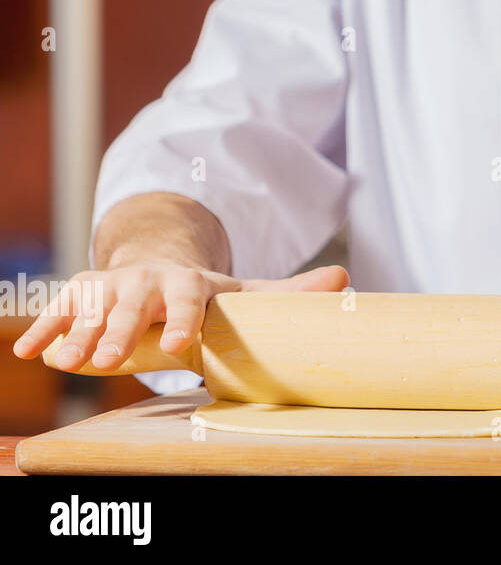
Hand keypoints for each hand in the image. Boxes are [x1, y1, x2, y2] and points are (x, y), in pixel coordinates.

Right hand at [12, 264, 349, 371]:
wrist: (160, 264)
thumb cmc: (207, 292)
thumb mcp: (245, 291)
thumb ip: (290, 292)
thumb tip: (345, 280)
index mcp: (190, 283)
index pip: (189, 301)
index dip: (183, 320)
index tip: (180, 344)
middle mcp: (147, 281)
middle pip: (134, 305)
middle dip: (122, 330)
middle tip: (112, 359)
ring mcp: (112, 285)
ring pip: (94, 309)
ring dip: (80, 334)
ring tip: (67, 360)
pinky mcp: (83, 292)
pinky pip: (61, 309)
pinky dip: (46, 329)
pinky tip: (31, 352)